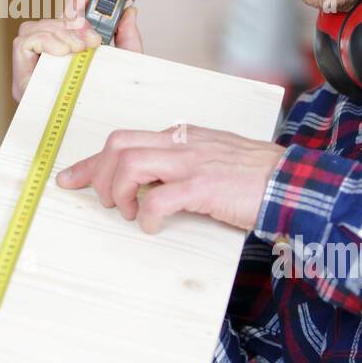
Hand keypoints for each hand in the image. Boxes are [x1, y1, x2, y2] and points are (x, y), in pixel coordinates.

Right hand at [11, 0, 143, 101]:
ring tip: (78, 47)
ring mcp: (32, 71)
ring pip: (31, 29)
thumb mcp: (124, 69)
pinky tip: (63, 52)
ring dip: (56, 31)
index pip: (65, 19)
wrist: (100, 144)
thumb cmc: (110, 106)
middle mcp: (46, 62)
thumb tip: (129, 11)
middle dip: (68, 22)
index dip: (74, 0)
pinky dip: (43, 41)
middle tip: (93, 36)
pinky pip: (22, 44)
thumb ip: (127, 39)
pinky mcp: (22, 80)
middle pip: (44, 22)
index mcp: (68, 56)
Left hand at [56, 124, 287, 233]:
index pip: (124, 139)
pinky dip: (147, 216)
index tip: (69, 178)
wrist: (292, 182)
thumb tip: (151, 183)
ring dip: (120, 192)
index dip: (91, 161)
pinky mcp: (203, 187)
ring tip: (130, 212)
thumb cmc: (255, 176)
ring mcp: (191, 162)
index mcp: (180, 135)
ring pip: (130, 164)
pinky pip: (158, 199)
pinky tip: (152, 227)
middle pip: (118, 145)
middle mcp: (181, 142)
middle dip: (99, 175)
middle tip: (107, 203)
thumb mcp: (212, 157)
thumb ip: (182, 162)